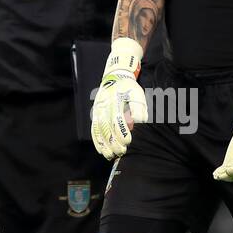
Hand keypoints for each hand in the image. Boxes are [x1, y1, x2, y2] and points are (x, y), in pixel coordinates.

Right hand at [90, 38, 145, 159]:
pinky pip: (94, 130)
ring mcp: (98, 111)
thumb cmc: (129, 88)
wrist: (115, 77)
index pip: (117, 119)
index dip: (122, 132)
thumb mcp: (138, 94)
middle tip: (122, 152)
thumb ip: (139, 109)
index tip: (128, 141)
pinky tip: (102, 151)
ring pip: (99, 130)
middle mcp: (104, 105)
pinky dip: (97, 142)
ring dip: (105, 145)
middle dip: (114, 142)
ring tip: (111, 155)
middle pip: (107, 127)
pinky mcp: (95, 115)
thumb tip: (137, 123)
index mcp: (116, 99)